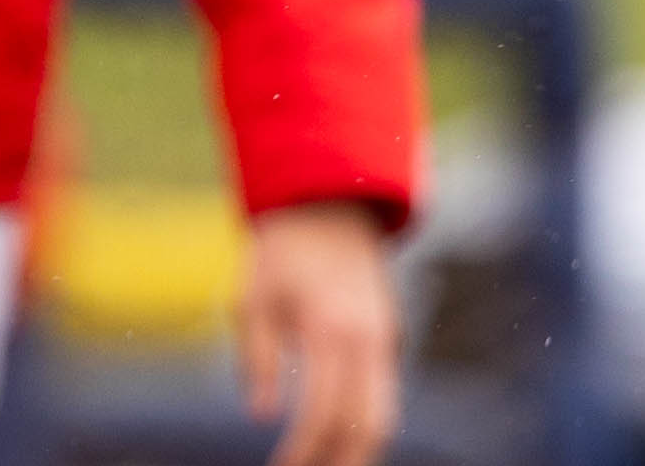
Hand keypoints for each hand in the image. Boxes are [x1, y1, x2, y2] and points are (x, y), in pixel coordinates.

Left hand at [236, 201, 400, 465]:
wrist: (329, 203)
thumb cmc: (280, 253)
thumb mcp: (252, 299)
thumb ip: (257, 359)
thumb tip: (262, 416)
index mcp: (330, 329)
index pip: (322, 413)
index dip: (303, 451)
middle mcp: (367, 338)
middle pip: (366, 426)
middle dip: (339, 462)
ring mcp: (386, 337)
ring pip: (385, 415)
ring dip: (359, 450)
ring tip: (327, 465)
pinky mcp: (392, 335)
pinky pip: (385, 393)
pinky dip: (367, 423)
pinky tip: (340, 441)